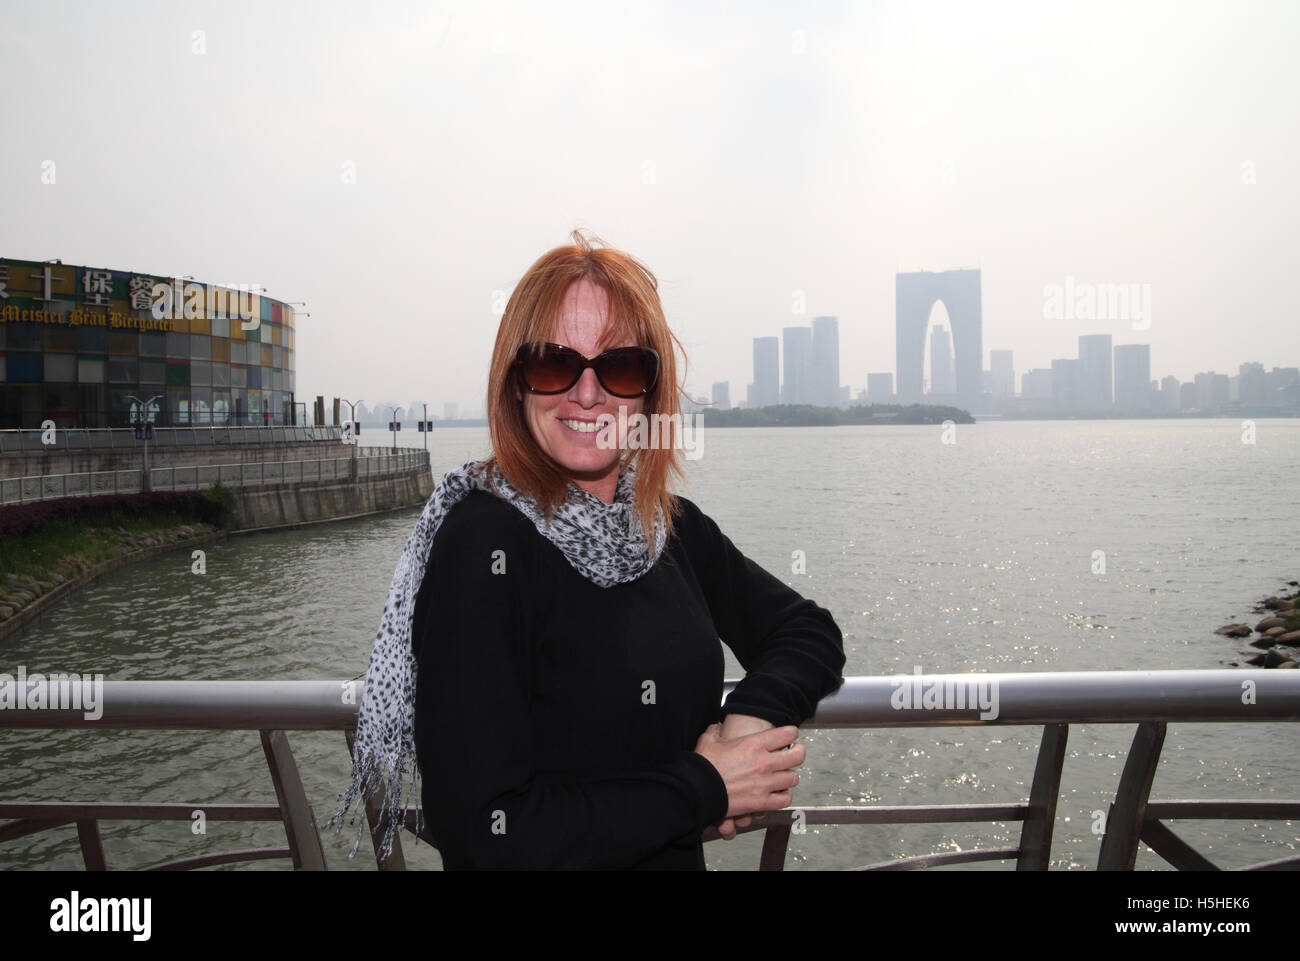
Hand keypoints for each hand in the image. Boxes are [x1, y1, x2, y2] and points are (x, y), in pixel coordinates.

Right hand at [694, 721, 802, 839]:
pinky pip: (784, 799)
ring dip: (789, 776)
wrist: (697, 791)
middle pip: (798, 755)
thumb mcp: (708, 740)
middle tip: (795, 753)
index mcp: (753, 744)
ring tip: (785, 775)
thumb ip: (716, 731)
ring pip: (793, 778)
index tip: (790, 736)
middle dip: (798, 753)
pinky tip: (778, 793)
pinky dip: (783, 796)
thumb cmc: (703, 767)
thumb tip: (718, 727)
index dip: (791, 733)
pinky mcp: (762, 802)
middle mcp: (764, 762)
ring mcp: (765, 783)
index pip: (786, 734)